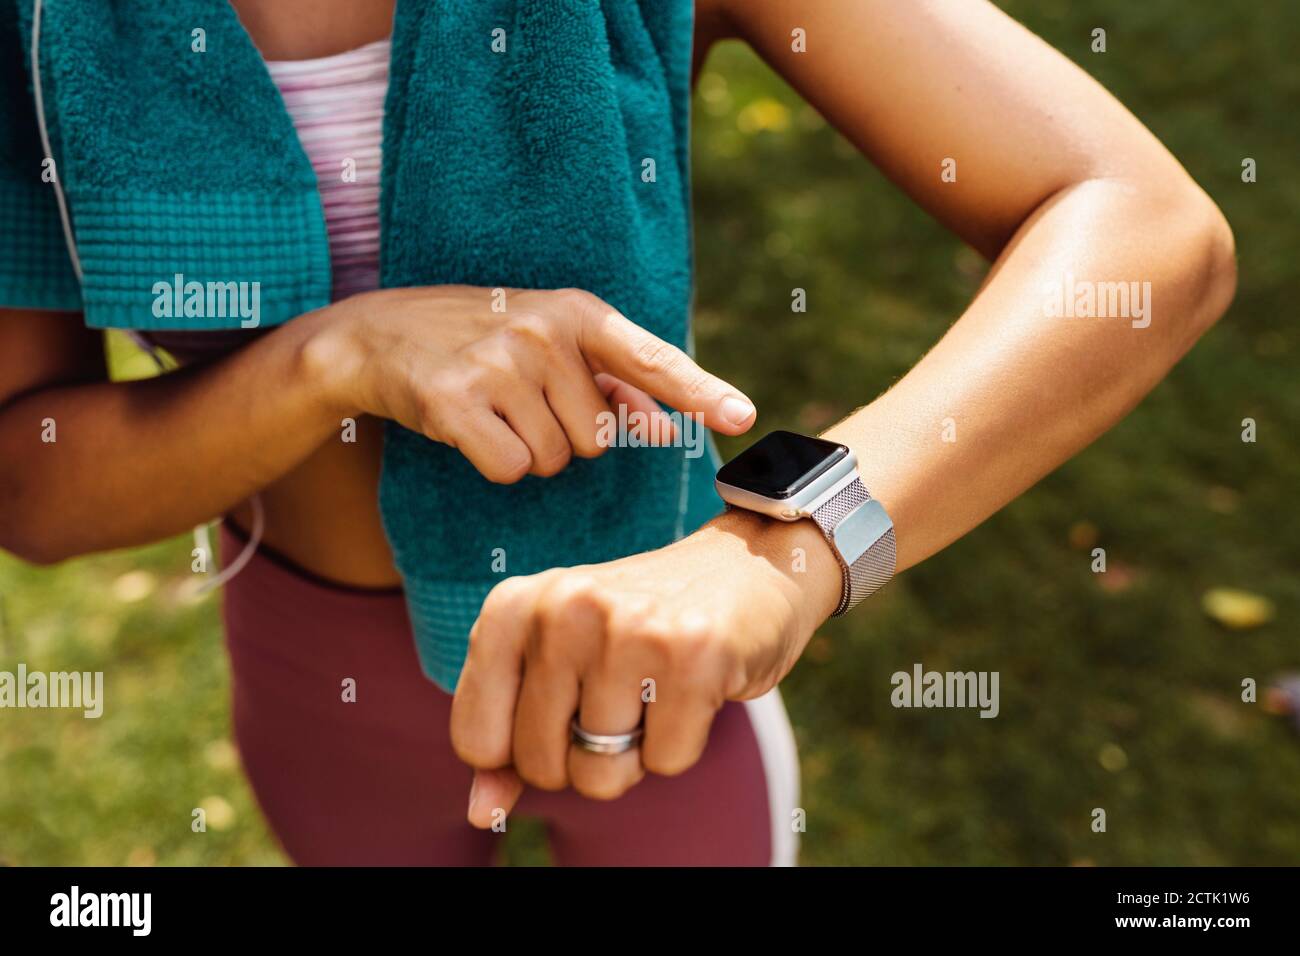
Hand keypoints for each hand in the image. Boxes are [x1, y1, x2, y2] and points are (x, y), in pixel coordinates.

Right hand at [303, 285, 756, 481]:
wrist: (381, 335)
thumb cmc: (483, 342)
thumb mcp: (552, 346)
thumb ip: (614, 385)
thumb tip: (664, 428)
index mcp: (578, 312)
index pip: (651, 358)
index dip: (699, 391)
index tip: (742, 415)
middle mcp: (544, 332)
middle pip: (599, 439)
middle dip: (566, 436)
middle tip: (521, 400)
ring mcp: (499, 364)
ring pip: (557, 460)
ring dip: (530, 451)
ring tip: (494, 408)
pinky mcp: (456, 401)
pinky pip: (512, 469)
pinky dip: (495, 462)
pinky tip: (469, 427)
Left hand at [450, 509, 841, 825]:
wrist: (744, 565)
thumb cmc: (635, 628)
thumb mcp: (558, 665)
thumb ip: (509, 739)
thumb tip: (481, 813)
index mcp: (514, 607)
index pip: (476, 742)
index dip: (523, 751)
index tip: (563, 708)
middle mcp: (563, 609)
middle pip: (540, 766)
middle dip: (583, 757)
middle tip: (621, 698)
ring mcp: (628, 628)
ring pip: (602, 774)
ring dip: (634, 755)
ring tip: (655, 690)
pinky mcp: (694, 652)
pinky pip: (666, 761)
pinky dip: (682, 742)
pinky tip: (693, 687)